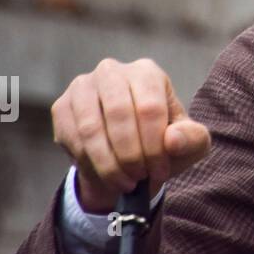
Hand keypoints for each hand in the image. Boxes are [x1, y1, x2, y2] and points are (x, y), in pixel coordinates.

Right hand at [50, 57, 211, 214]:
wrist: (127, 153)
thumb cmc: (163, 142)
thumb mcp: (189, 143)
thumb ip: (191, 139)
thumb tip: (172, 140)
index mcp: (147, 73)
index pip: (150, 108)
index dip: (154, 145)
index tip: (158, 171)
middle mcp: (112, 71)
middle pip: (119, 113)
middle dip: (130, 154)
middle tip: (138, 178)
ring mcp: (82, 86)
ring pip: (91, 128)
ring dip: (108, 163)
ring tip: (124, 182)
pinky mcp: (62, 106)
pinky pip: (71, 138)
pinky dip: (89, 163)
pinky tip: (104, 173)